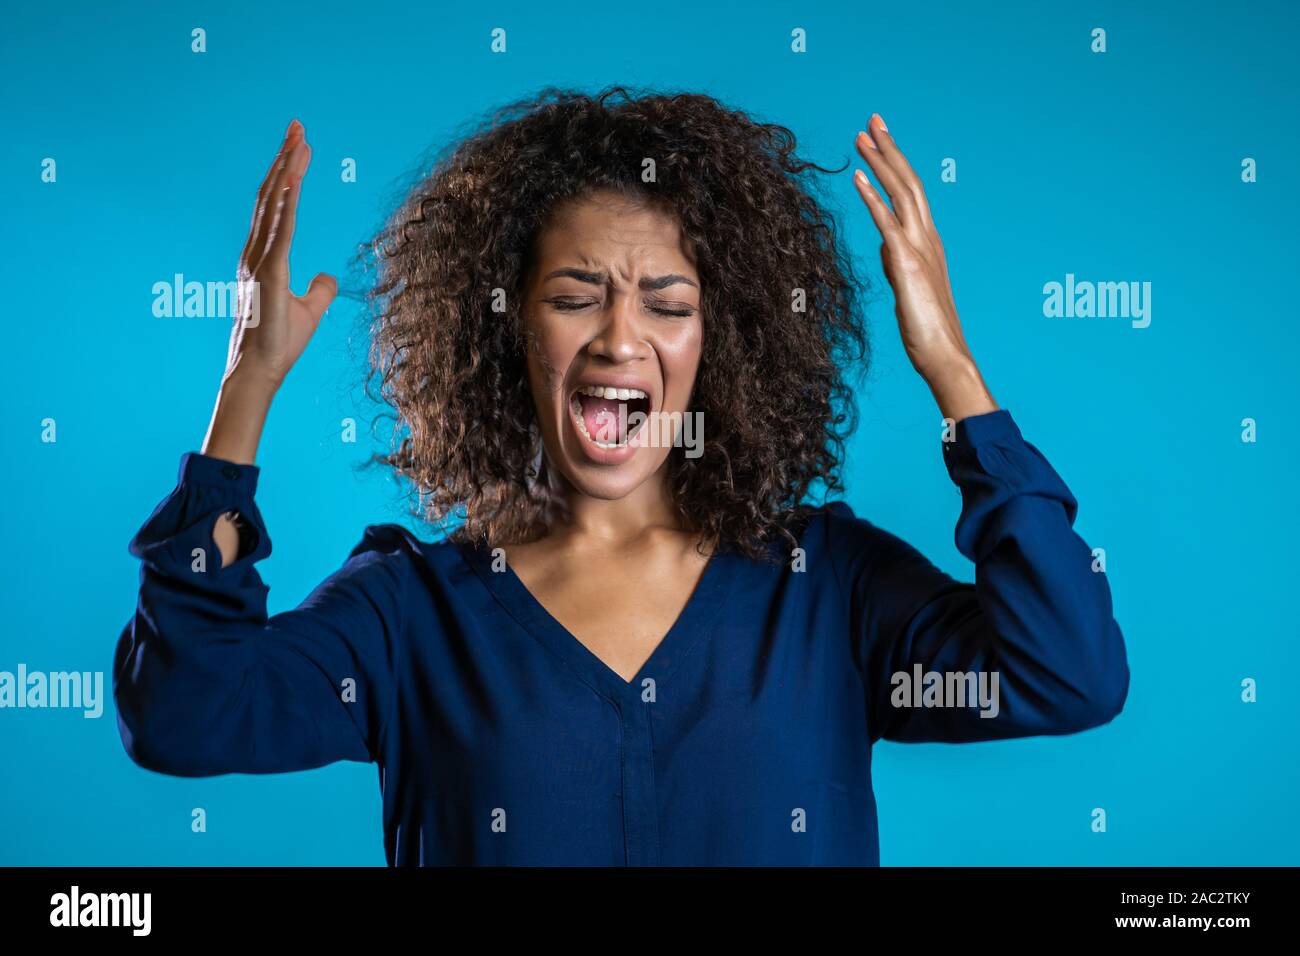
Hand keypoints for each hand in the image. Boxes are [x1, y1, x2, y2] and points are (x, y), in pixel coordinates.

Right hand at [225, 119, 336, 391]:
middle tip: (298, 127)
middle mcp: (255, 252)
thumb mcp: (310, 311)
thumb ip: (319, 290)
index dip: (286, 174)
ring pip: (274, 207)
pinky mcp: (269, 275)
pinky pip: (280, 233)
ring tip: (299, 141)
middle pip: (271, 195)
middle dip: (285, 160)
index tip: (299, 146)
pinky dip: (286, 206)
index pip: (276, 206)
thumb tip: (328, 276)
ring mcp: (259, 262)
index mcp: (263, 257)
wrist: (261, 371)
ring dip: (287, 172)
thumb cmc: (279, 343)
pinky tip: (292, 182)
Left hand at [853, 114, 996, 421]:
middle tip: (872, 121)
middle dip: (889, 150)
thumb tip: (885, 244)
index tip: (879, 141)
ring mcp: (920, 248)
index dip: (895, 165)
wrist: (944, 355)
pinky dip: (873, 197)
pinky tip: (857, 177)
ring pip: (901, 193)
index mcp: (929, 243)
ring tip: (861, 136)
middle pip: (908, 183)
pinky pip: (888, 223)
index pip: (911, 194)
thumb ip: (897, 261)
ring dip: (880, 162)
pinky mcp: (908, 264)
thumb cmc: (927, 329)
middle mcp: (928, 238)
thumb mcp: (907, 287)